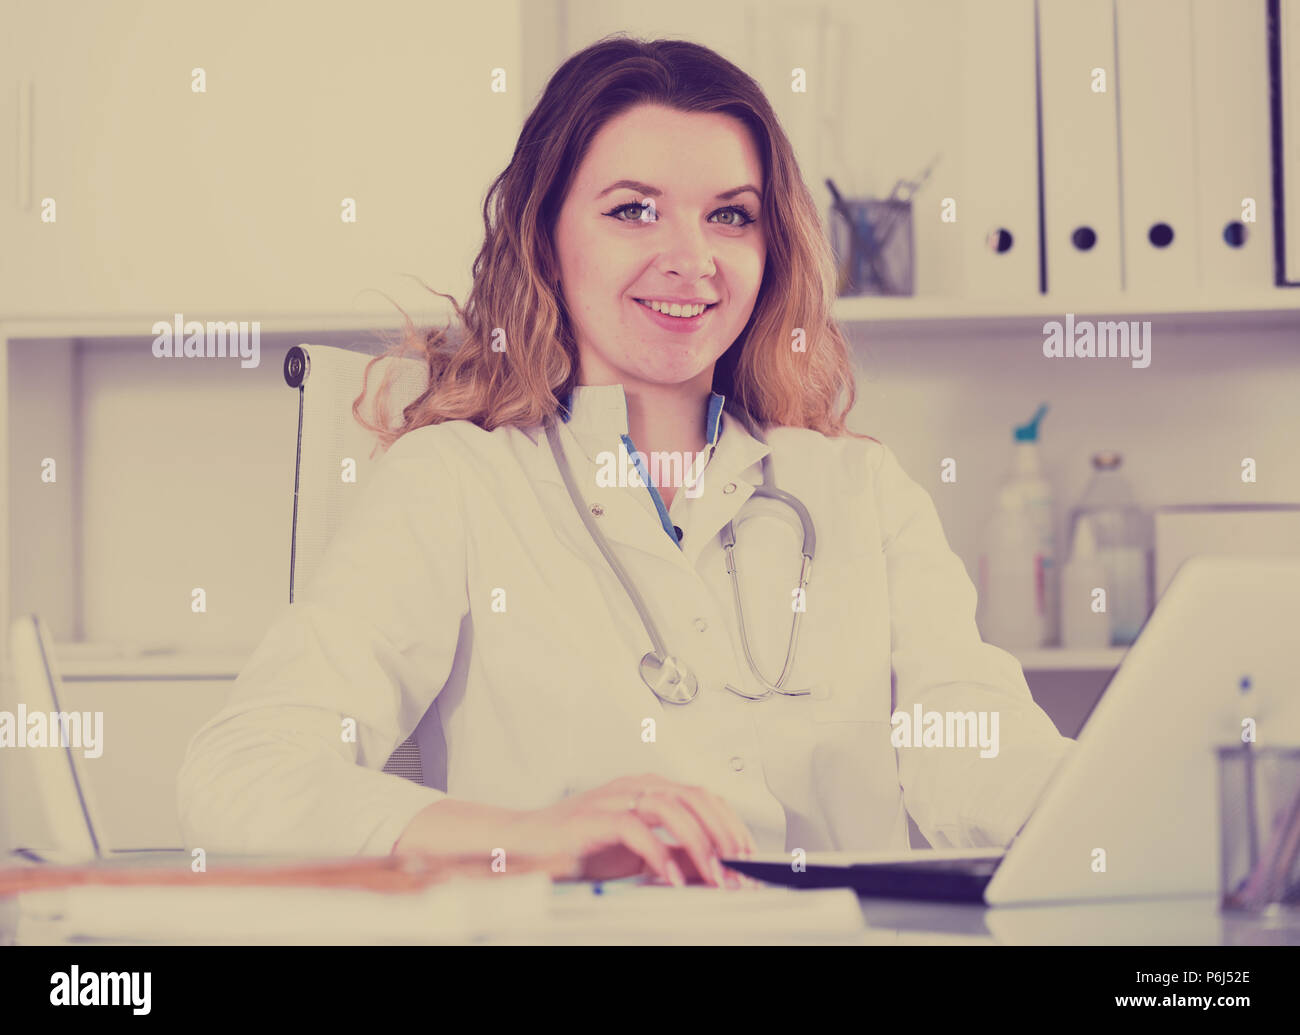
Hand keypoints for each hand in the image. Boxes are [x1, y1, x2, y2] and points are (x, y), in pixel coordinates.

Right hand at [504, 773, 758, 887]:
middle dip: (724, 834)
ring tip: (711, 876)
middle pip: (697, 796)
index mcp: (650, 788)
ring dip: (699, 844)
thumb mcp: (639, 854)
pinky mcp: (595, 817)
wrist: (527, 846)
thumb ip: (674, 854)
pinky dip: (658, 854)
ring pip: (673, 807)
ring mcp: (615, 798)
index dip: (732, 825)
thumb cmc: (579, 847)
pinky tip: (668, 878)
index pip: (706, 796)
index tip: (748, 858)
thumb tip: (714, 868)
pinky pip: (636, 829)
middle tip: (738, 869)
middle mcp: (636, 786)